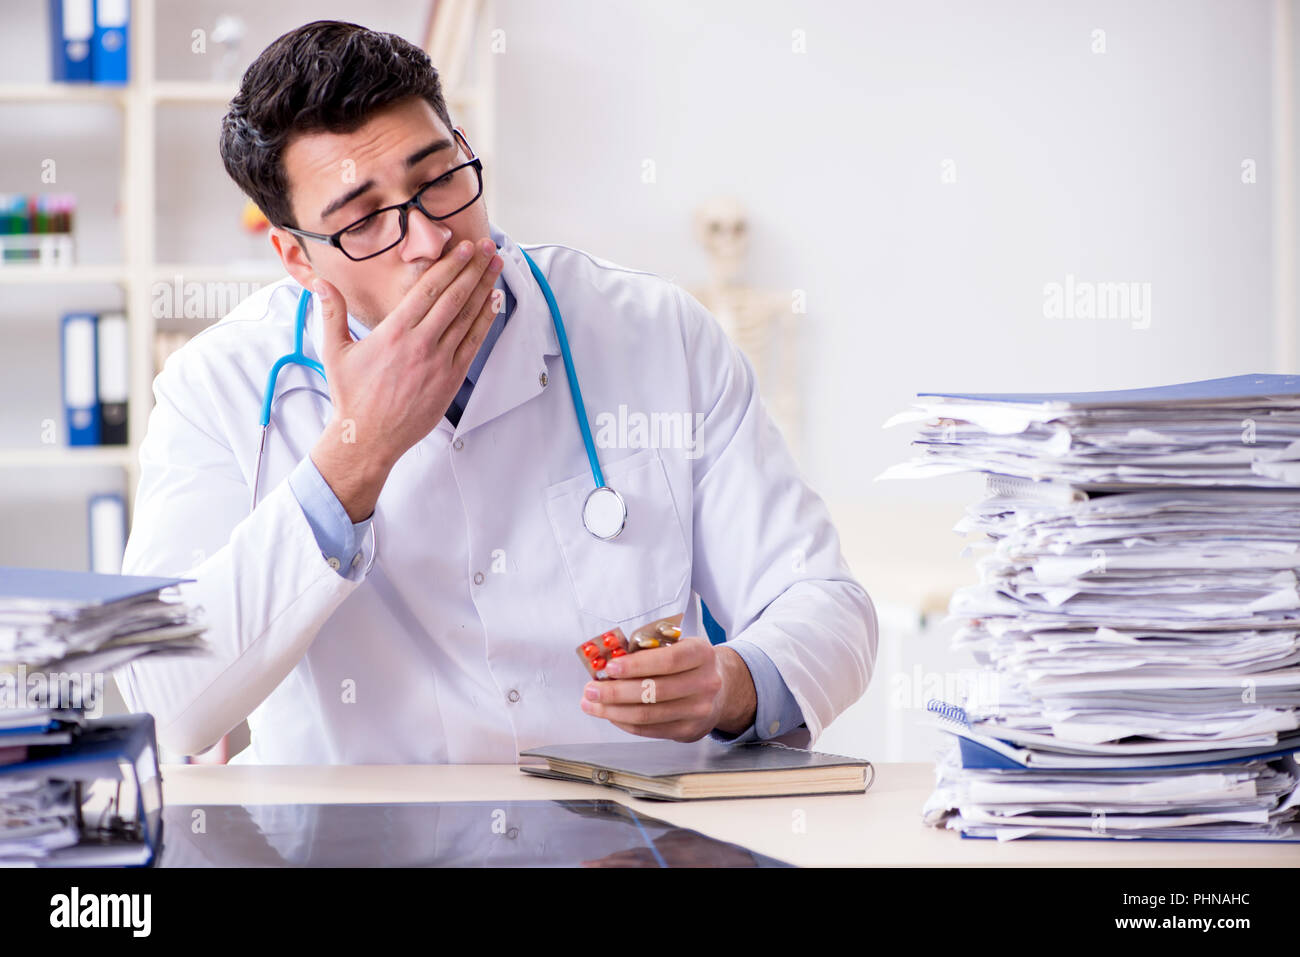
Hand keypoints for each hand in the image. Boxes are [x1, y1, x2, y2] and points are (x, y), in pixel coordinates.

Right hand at [309, 238, 502, 520]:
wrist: (368, 438)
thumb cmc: (351, 395)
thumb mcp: (334, 351)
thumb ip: (331, 312)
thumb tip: (319, 282)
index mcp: (394, 332)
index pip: (428, 289)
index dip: (449, 265)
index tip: (463, 247)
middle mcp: (421, 344)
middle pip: (454, 297)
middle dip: (473, 269)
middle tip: (487, 246)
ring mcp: (440, 362)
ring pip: (468, 317)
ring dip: (484, 288)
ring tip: (496, 265)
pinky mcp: (451, 379)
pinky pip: (473, 342)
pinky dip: (485, 320)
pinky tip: (494, 301)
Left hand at [578, 636, 756, 741]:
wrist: (722, 688)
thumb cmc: (690, 663)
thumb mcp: (679, 645)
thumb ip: (650, 649)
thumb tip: (609, 661)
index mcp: (702, 654)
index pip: (668, 661)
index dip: (637, 665)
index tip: (609, 668)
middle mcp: (705, 683)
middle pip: (654, 691)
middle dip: (616, 691)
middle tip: (591, 688)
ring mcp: (698, 710)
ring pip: (648, 715)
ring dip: (613, 710)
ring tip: (592, 703)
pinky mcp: (689, 731)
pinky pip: (649, 730)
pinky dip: (625, 722)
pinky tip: (610, 714)